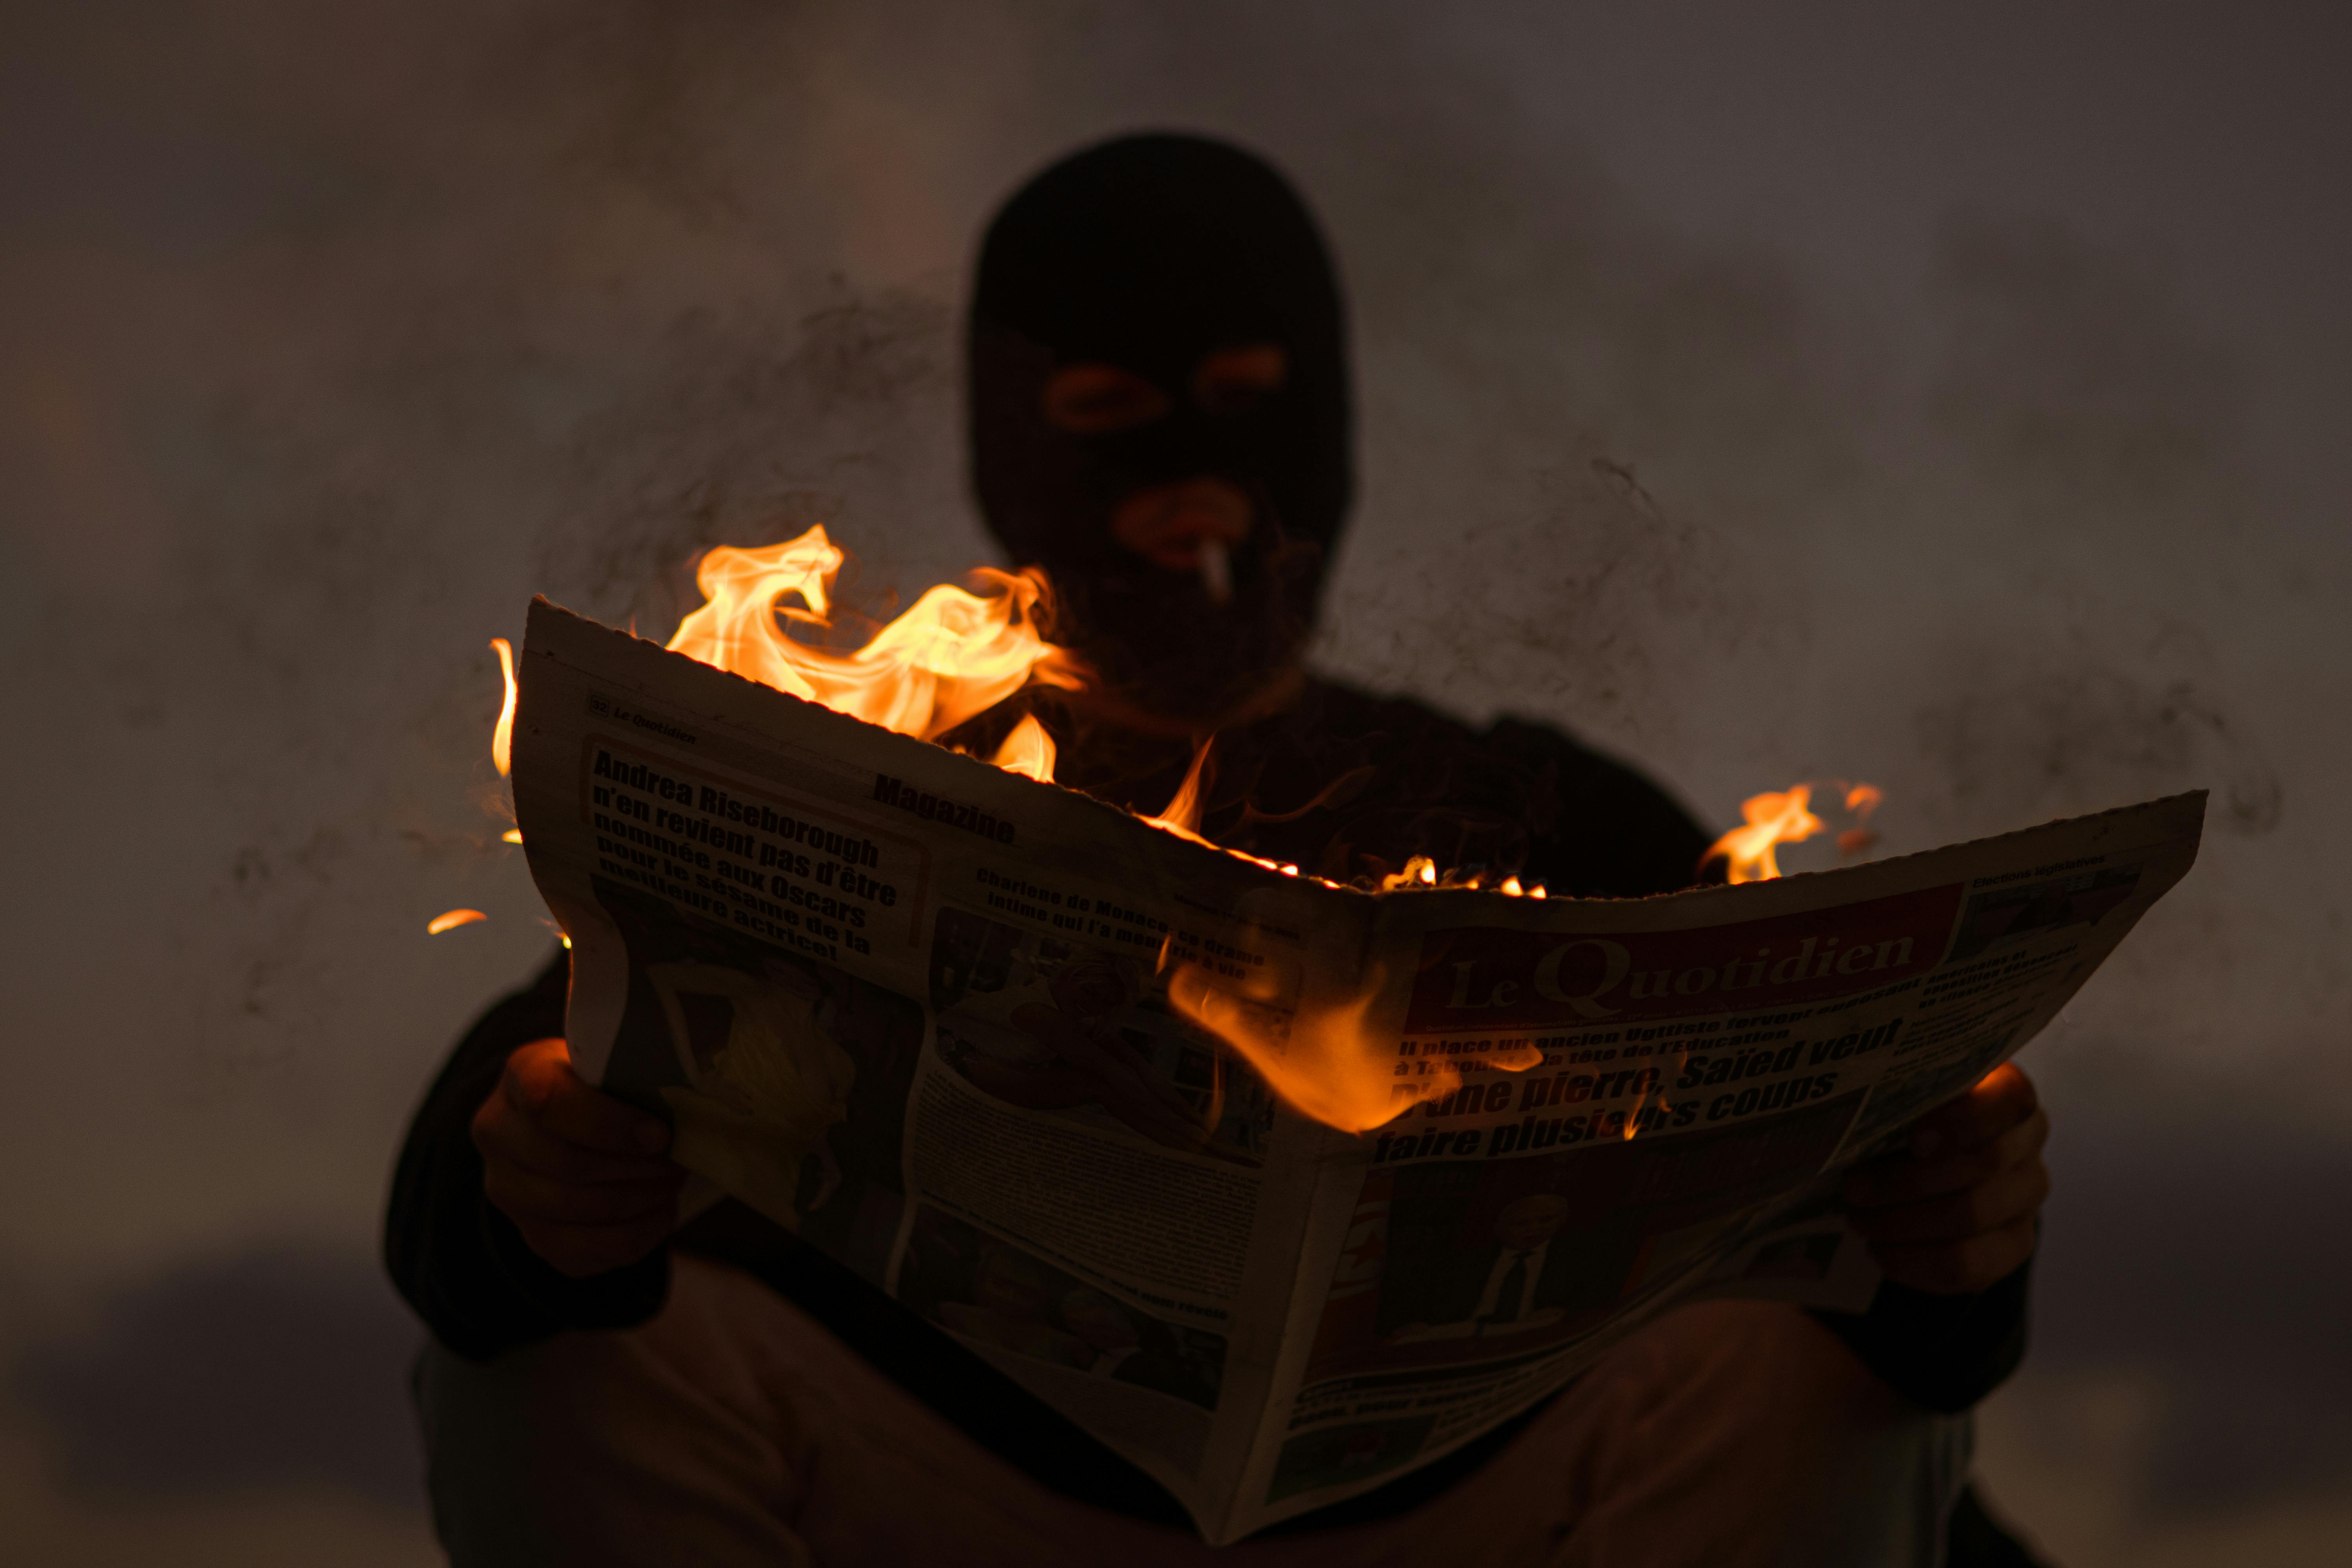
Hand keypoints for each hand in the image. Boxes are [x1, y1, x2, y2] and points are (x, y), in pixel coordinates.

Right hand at [471, 1037, 683, 1277]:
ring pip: (577, 1213)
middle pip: (568, 1166)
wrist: (566, 1122)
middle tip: (678, 1161)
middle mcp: (498, 1135)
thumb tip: (692, 1086)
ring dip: (640, 1202)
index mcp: (520, 1076)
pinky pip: (584, 1253)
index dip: (609, 1124)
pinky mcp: (531, 1235)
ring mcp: (508, 1191)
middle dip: (637, 1169)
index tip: (660, 1134)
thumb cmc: (603, 1085)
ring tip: (672, 1183)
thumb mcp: (610, 1060)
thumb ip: (633, 1067)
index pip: (549, 1102)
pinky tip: (660, 1214)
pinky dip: (634, 1238)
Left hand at [1843, 1063, 2049, 1294]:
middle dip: (1907, 1181)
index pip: (2010, 1100)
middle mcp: (2027, 1145)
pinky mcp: (2012, 1246)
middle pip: (1982, 1165)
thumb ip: (1901, 1096)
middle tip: (1853, 1189)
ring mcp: (2025, 1199)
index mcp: (2007, 1093)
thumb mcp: (1907, 1100)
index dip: (1965, 1120)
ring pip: (1971, 1217)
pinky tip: (1880, 1251)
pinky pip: (1967, 1265)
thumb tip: (1855, 1108)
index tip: (1913, 1140)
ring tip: (1859, 1220)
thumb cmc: (1911, 1121)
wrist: (1933, 1169)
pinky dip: (1914, 1261)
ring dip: (1903, 1222)